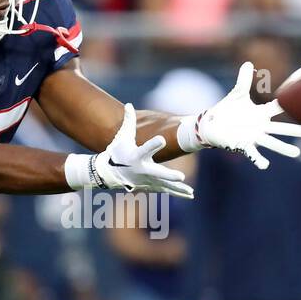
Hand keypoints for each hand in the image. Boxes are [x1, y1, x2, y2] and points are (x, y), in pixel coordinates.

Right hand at [69, 104, 194, 197]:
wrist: (109, 173)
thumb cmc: (118, 151)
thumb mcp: (122, 137)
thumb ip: (128, 122)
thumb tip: (129, 104)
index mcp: (135, 156)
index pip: (145, 149)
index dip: (153, 144)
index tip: (162, 139)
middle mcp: (142, 169)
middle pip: (157, 173)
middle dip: (169, 176)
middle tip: (181, 177)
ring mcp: (146, 180)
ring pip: (164, 185)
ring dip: (177, 188)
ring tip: (191, 192)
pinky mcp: (150, 186)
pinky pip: (165, 190)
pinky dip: (177, 192)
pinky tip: (190, 195)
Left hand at [184, 62, 300, 168]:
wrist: (212, 124)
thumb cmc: (227, 109)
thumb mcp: (237, 94)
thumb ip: (244, 80)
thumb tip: (248, 63)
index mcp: (260, 114)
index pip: (277, 109)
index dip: (288, 106)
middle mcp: (260, 127)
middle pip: (281, 128)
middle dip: (295, 130)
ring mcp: (253, 137)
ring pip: (271, 143)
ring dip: (283, 148)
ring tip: (296, 153)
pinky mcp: (242, 145)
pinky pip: (252, 154)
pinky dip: (258, 159)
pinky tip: (265, 165)